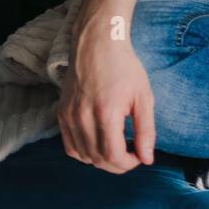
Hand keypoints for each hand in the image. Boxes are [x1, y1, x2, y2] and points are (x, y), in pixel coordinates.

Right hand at [58, 32, 155, 174]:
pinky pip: (70, 146)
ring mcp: (69, 116)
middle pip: (98, 160)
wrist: (97, 44)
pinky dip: (85, 152)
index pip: (113, 157)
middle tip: (131, 155)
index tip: (139, 156)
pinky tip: (99, 144)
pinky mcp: (61, 114)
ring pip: (83, 156)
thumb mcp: (143, 97)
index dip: (129, 164)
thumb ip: (146, 130)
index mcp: (106, 113)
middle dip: (118, 165)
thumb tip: (147, 159)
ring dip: (101, 160)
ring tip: (117, 148)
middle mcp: (83, 117)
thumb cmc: (124, 67)